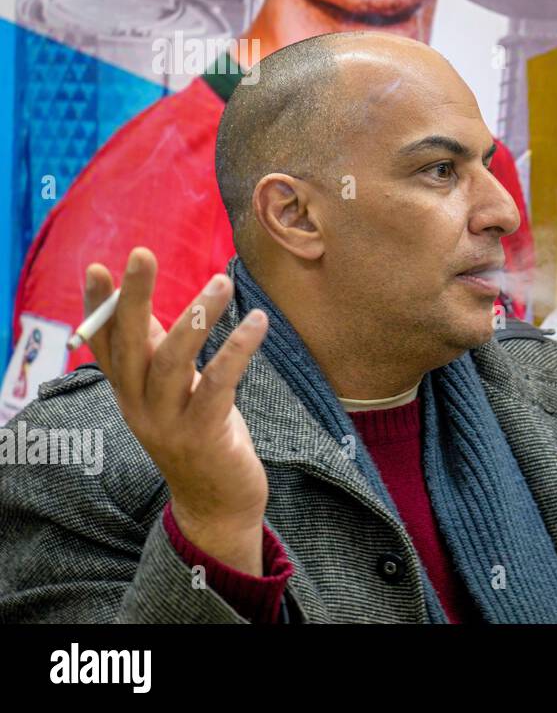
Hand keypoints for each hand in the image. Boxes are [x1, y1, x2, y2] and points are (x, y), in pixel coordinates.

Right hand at [83, 247, 269, 574]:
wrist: (217, 504)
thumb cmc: (200, 436)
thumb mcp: (173, 393)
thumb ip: (159, 355)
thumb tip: (144, 308)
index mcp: (129, 393)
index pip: (104, 344)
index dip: (99, 307)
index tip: (97, 268)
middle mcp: (139, 406)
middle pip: (131, 345)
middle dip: (135, 298)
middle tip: (142, 255)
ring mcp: (168, 423)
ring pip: (172, 361)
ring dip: (197, 317)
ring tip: (221, 280)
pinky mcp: (203, 434)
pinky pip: (217, 384)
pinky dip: (236, 350)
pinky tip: (256, 322)